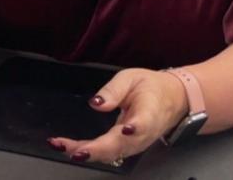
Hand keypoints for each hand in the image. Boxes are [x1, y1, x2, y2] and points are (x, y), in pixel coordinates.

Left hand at [47, 68, 187, 165]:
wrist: (170, 101)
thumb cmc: (150, 87)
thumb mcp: (131, 78)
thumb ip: (114, 90)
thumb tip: (96, 103)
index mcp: (148, 112)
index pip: (143, 123)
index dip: (134, 129)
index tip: (124, 130)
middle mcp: (142, 134)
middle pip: (120, 146)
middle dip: (96, 150)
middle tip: (73, 149)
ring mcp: (135, 144)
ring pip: (111, 154)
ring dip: (86, 152)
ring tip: (62, 146)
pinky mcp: (127, 148)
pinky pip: (107, 153)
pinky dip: (87, 152)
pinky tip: (69, 148)